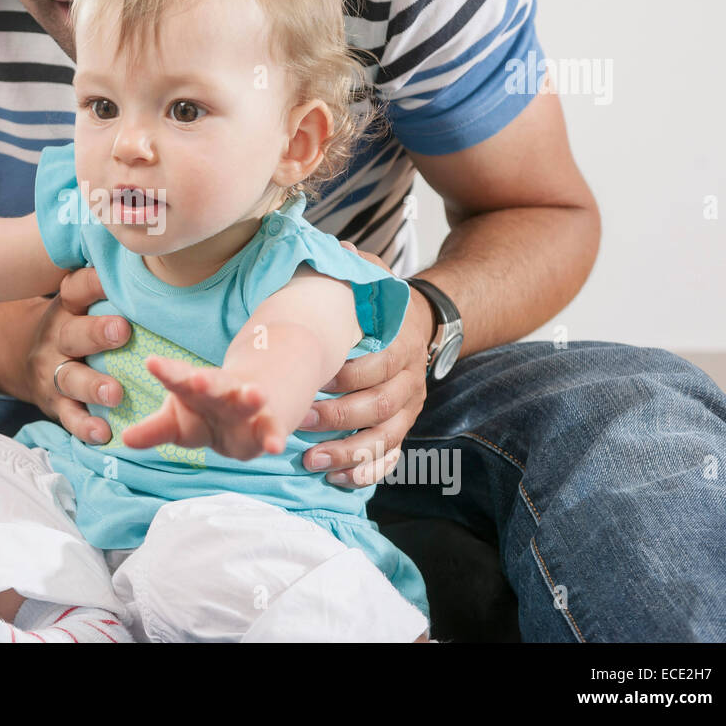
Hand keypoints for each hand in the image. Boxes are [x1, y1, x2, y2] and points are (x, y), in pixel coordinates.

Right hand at [16, 266, 129, 445]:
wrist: (20, 357)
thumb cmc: (72, 325)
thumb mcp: (78, 302)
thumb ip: (105, 288)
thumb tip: (155, 259)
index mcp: (67, 307)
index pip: (76, 289)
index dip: (94, 282)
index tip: (114, 277)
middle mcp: (57, 337)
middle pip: (73, 334)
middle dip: (97, 333)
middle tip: (122, 331)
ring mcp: (53, 372)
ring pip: (70, 378)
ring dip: (93, 385)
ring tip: (115, 392)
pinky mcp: (55, 404)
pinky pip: (69, 416)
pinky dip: (85, 426)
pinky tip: (104, 433)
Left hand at [123, 356, 283, 459]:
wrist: (255, 395)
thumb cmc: (206, 412)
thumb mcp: (178, 421)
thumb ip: (154, 430)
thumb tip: (125, 439)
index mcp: (193, 390)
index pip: (177, 378)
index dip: (165, 371)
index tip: (151, 362)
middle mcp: (220, 394)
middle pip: (214, 385)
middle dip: (206, 383)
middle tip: (199, 378)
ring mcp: (246, 408)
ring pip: (248, 401)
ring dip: (251, 397)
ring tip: (255, 393)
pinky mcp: (267, 426)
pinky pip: (272, 432)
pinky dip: (274, 439)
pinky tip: (277, 446)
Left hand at [299, 240, 431, 487]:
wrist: (425, 324)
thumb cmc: (382, 304)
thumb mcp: (374, 280)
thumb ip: (357, 268)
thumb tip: (340, 247)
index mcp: (401, 344)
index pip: (380, 363)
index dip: (350, 374)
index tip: (315, 379)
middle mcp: (410, 380)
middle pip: (379, 405)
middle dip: (338, 417)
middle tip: (300, 421)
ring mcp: (408, 408)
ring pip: (384, 438)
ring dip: (347, 451)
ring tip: (310, 460)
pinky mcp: (402, 428)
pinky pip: (389, 457)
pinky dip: (366, 471)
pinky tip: (338, 478)